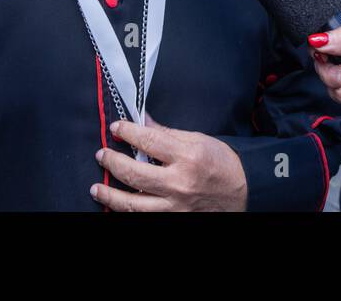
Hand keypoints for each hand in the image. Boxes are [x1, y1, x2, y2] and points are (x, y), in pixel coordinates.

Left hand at [90, 118, 246, 210]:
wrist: (244, 192)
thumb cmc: (222, 163)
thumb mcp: (198, 140)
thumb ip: (166, 133)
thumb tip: (141, 121)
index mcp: (187, 157)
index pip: (148, 141)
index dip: (127, 132)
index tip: (115, 128)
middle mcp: (179, 183)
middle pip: (134, 174)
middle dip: (113, 162)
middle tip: (102, 154)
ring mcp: (176, 206)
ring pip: (133, 204)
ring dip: (110, 195)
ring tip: (97, 188)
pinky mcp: (175, 219)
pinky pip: (144, 217)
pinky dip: (127, 212)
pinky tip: (115, 206)